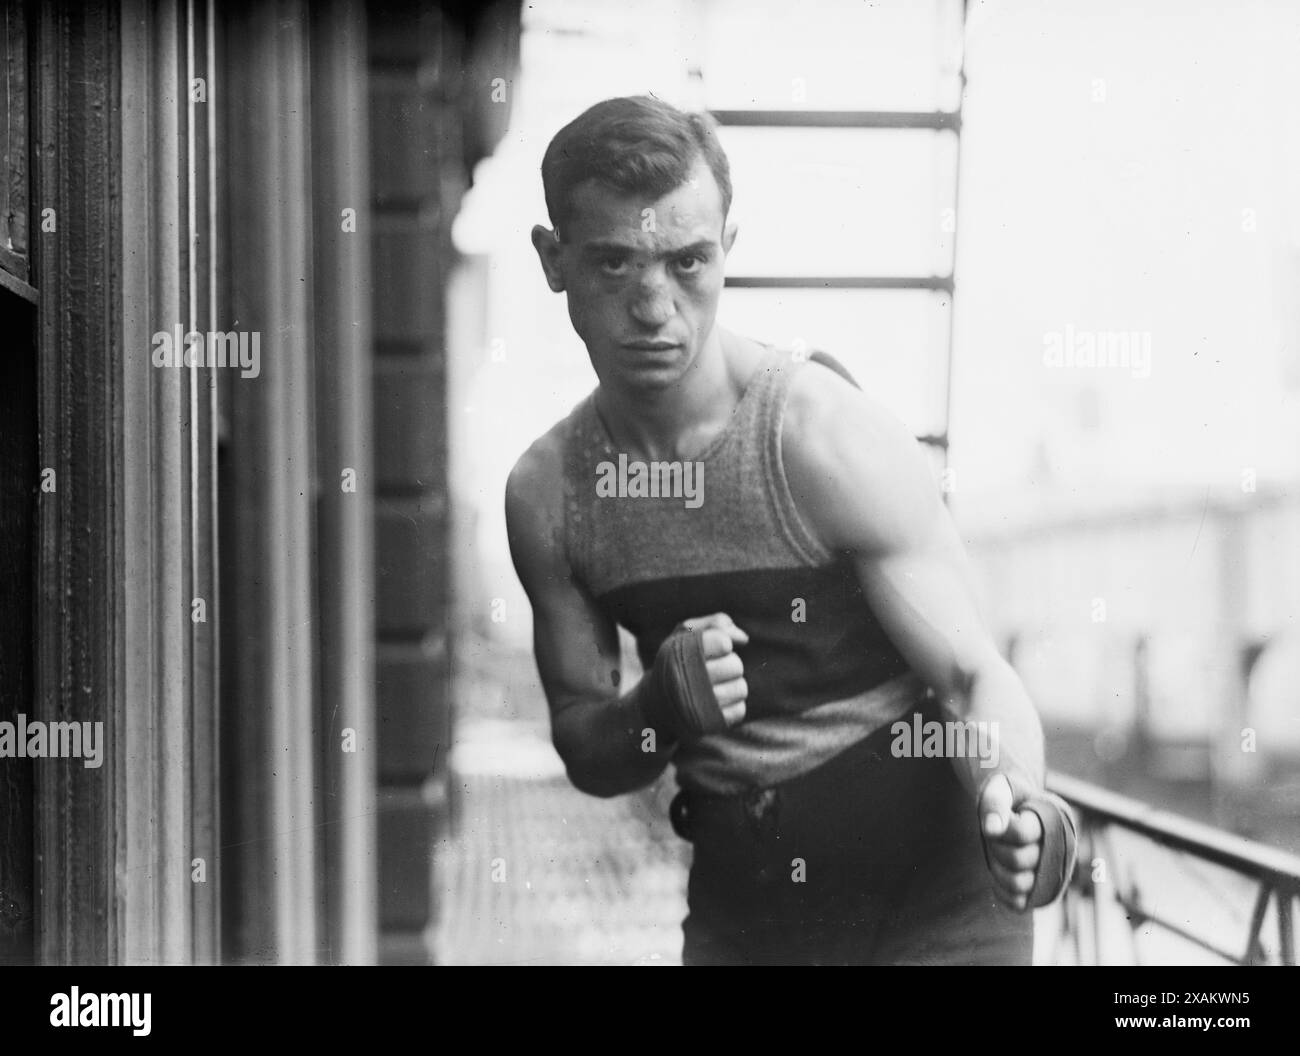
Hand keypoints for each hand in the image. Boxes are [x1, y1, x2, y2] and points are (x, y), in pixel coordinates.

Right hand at [677, 613, 748, 726]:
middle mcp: (685, 681)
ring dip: (734, 684)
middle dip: (730, 663)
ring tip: (719, 684)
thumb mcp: (684, 635)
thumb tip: (744, 639)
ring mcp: (696, 706)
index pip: (723, 642)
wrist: (655, 704)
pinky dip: (734, 705)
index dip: (724, 643)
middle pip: (735, 665)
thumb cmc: (675, 662)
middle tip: (716, 668)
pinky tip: (719, 702)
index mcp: (678, 653)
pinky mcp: (706, 725)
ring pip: (740, 688)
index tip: (716, 648)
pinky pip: (739, 710)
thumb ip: (715, 623)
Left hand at [978, 772, 1042, 911]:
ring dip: (998, 869)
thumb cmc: (1007, 796)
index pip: (1021, 834)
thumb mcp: (1000, 789)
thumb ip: (995, 804)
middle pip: (1018, 860)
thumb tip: (990, 829)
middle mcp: (1061, 848)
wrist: (1018, 806)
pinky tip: (996, 875)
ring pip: (1019, 884)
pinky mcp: (1042, 889)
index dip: (1000, 827)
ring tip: (997, 852)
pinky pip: (1020, 903)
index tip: (999, 817)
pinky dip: (1003, 893)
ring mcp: (1053, 871)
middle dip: (997, 847)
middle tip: (995, 836)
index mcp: (1055, 820)